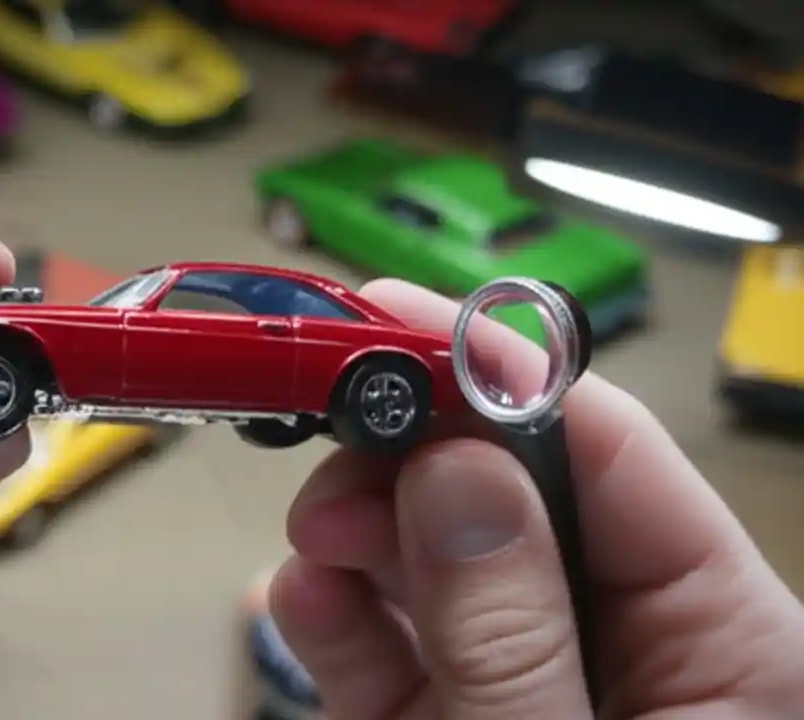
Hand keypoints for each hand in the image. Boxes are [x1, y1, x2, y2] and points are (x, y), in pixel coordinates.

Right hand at [272, 279, 803, 718]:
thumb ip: (515, 636)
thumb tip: (456, 478)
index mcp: (720, 642)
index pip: (612, 453)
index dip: (497, 367)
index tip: (391, 315)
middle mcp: (615, 644)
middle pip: (509, 486)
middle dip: (409, 448)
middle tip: (332, 423)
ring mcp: (517, 676)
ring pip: (432, 551)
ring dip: (357, 519)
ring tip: (320, 530)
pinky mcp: (439, 714)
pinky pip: (380, 634)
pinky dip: (331, 603)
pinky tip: (309, 592)